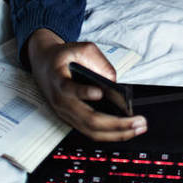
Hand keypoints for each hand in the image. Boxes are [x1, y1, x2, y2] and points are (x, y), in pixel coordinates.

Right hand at [26, 28, 146, 140]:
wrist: (44, 65)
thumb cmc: (64, 57)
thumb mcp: (80, 48)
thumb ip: (98, 61)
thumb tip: (114, 82)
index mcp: (59, 81)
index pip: (69, 89)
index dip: (84, 92)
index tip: (100, 92)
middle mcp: (62, 102)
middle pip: (88, 119)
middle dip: (116, 123)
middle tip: (138, 121)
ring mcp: (66, 114)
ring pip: (91, 131)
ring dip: (117, 133)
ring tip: (138, 128)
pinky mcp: (71, 120)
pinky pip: (91, 132)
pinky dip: (110, 134)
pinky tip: (127, 131)